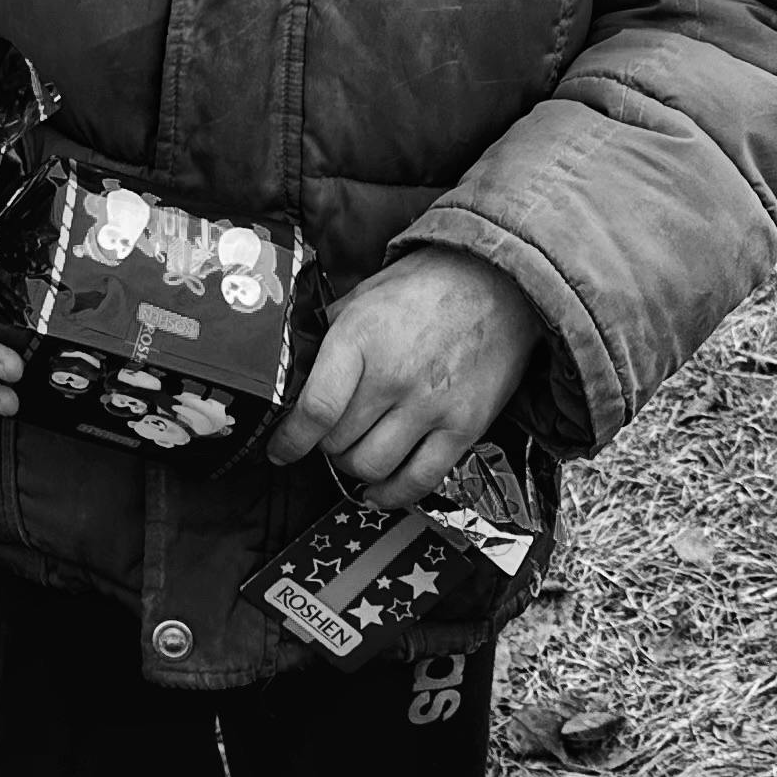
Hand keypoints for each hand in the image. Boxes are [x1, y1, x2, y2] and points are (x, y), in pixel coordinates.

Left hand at [266, 249, 544, 510]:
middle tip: (330, 436)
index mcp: (360, 340)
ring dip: (355, 469)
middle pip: (338, 443)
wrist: (496, 282)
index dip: (290, 440)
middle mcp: (393, 378)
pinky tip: (379, 490)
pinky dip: (392, 494)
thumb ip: (328, 337)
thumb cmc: (423, 288)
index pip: (315, 410)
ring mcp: (431, 406)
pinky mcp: (464, 427)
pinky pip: (420, 480)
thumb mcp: (362, 297)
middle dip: (324, 446)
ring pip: (373, 467)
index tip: (280, 450)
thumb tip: (297, 375)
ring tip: (357, 453)